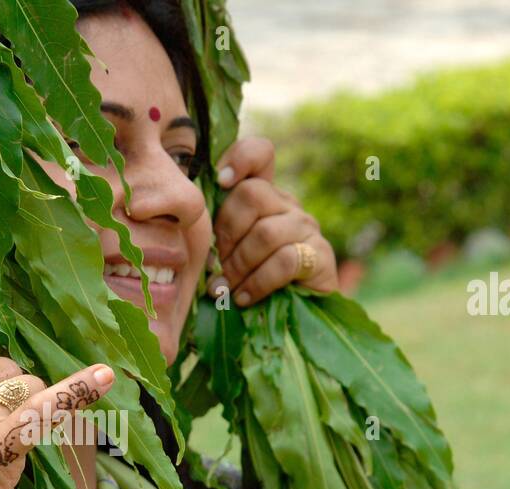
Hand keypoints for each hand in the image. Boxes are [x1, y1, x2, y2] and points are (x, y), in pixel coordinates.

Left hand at [210, 136, 338, 303]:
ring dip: (238, 265)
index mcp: (263, 196)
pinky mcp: (320, 256)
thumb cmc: (250, 281)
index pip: (261, 154)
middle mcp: (287, 204)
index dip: (241, 158)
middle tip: (215, 265)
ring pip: (266, 232)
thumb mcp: (227, 254)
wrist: (297, 313)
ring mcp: (306, 228)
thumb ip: (214, 237)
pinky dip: (257, 283)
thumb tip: (189, 237)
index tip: (221, 181)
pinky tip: (243, 297)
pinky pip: (284, 261)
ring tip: (225, 288)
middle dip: (226, 233)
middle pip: (252, 194)